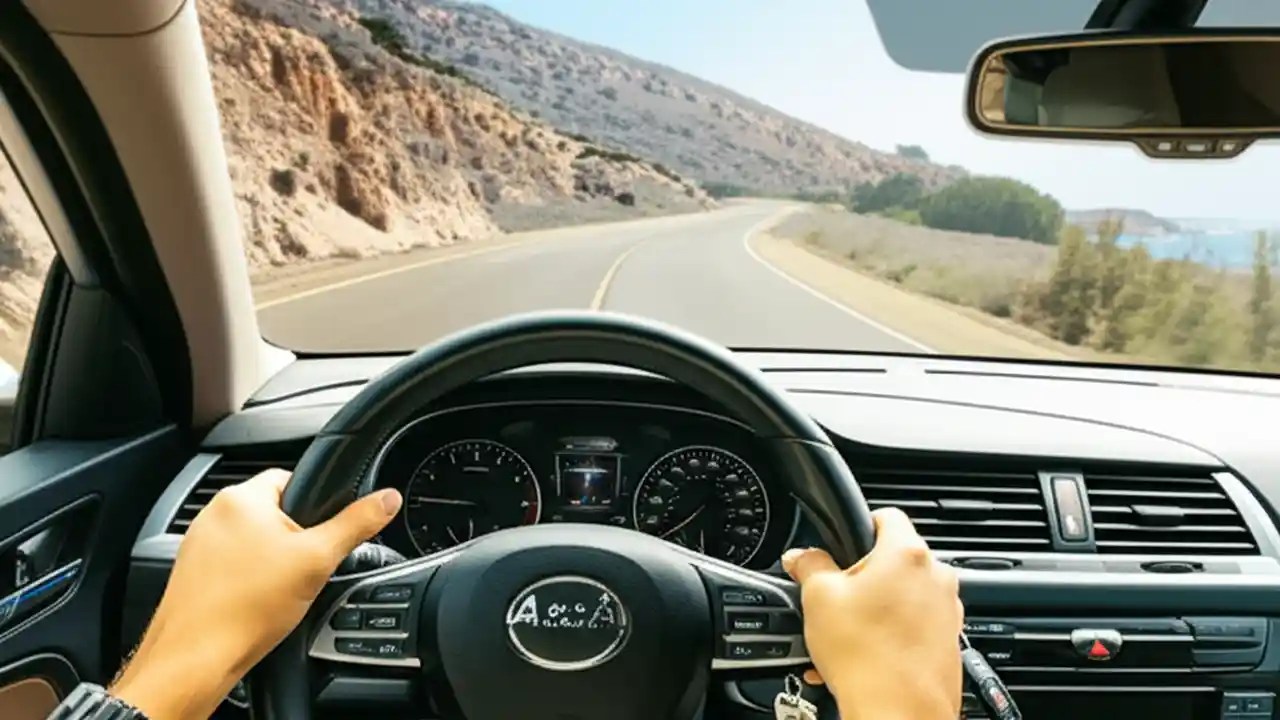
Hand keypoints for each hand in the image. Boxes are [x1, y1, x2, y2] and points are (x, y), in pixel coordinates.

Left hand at [111, 470, 401, 719]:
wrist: (197, 658)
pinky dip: (247, 578)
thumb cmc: (246, 609)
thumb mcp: (318, 561)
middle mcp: (213, 513)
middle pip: (273, 512)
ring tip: (277, 590)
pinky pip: (231, 563)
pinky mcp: (191, 571)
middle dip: (293, 539)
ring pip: (252, 540)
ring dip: (269, 559)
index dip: (316, 505)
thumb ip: (356, 524)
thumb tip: (386, 499)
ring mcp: (197, 543)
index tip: (322, 534)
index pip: (292, 478)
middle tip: (303, 568)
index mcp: (242, 497)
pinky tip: (256, 602)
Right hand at [782, 508, 962, 719]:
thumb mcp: (819, 598)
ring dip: (877, 607)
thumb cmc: (866, 656)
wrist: (898, 711)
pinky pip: (915, 625)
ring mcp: (947, 611)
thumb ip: (809, 565)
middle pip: (894, 559)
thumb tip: (801, 556)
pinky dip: (892, 633)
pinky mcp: (948, 641)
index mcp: (907, 553)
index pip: (886, 515)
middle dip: (864, 575)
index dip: (859, 525)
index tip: (843, 544)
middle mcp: (936, 577)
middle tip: (837, 596)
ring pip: (905, 595)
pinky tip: (863, 655)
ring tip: (847, 634)